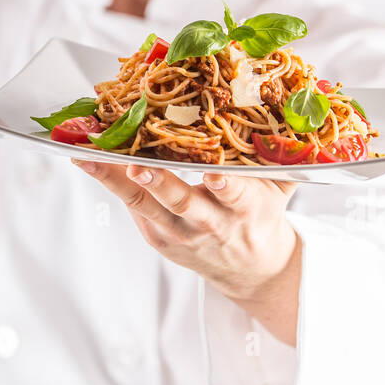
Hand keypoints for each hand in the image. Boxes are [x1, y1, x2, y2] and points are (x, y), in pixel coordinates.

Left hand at [71, 158, 301, 344]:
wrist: (251, 271)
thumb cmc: (262, 215)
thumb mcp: (280, 189)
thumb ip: (284, 157)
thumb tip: (295, 112)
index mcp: (245, 208)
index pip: (236, 196)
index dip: (224, 186)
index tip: (213, 174)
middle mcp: (209, 223)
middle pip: (181, 202)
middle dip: (159, 183)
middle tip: (138, 166)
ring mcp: (179, 233)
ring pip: (144, 206)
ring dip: (116, 181)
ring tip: (90, 160)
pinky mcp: (157, 237)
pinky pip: (131, 207)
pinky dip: (110, 183)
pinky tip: (88, 161)